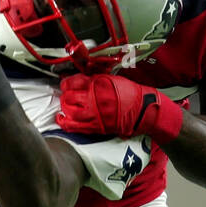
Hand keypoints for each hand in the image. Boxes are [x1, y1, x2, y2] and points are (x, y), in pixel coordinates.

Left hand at [56, 74, 184, 144]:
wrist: (143, 109)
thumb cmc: (130, 93)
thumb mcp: (111, 79)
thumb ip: (93, 79)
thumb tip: (77, 80)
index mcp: (98, 84)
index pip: (73, 82)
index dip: (66, 83)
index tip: (65, 84)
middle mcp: (95, 99)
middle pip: (69, 97)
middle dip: (64, 96)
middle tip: (66, 95)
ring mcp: (95, 114)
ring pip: (70, 112)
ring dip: (64, 108)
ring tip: (66, 106)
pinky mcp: (97, 127)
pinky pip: (75, 126)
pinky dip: (65, 123)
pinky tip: (62, 119)